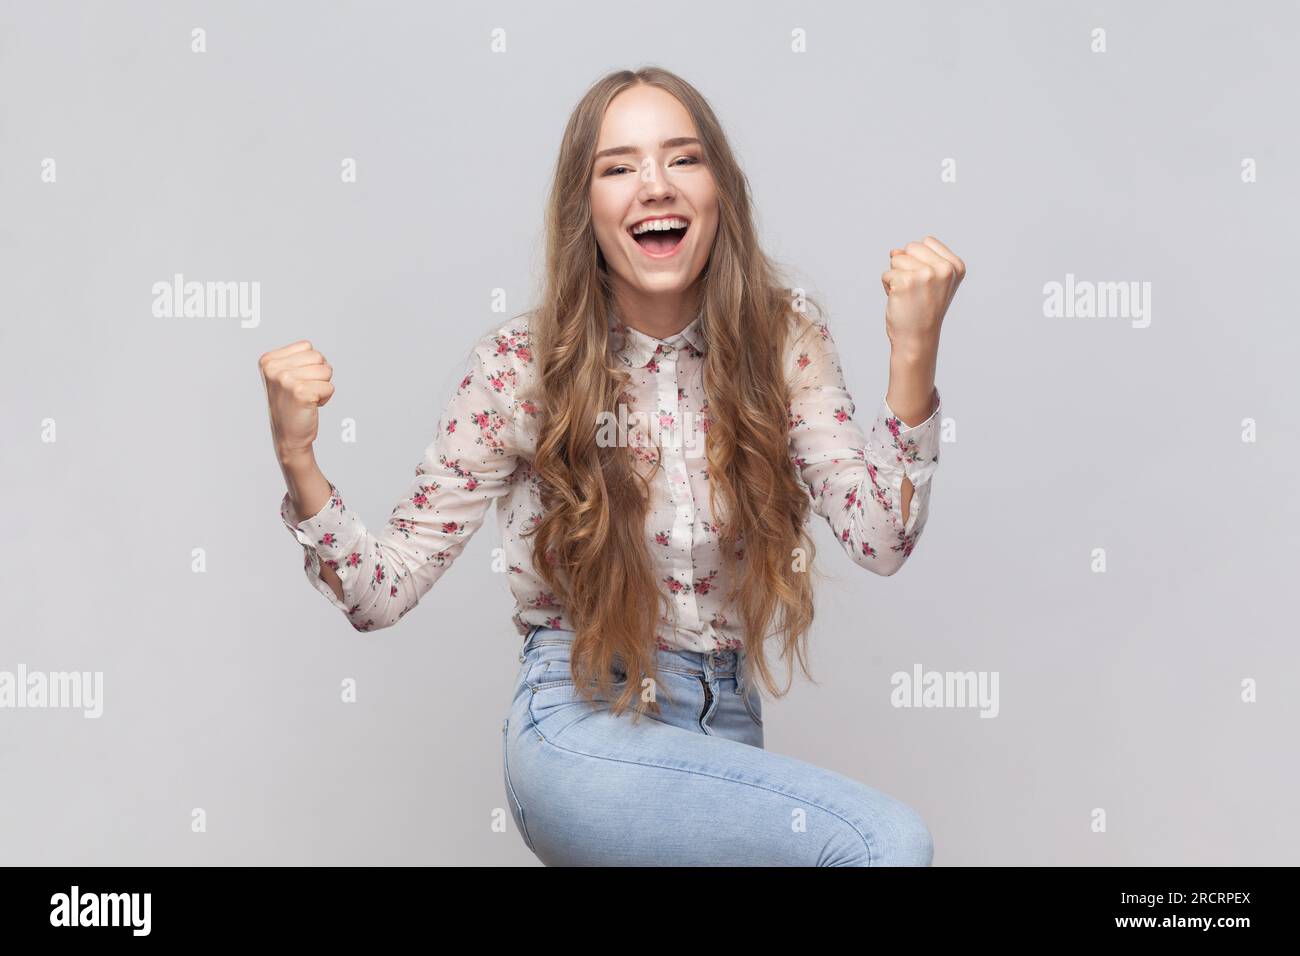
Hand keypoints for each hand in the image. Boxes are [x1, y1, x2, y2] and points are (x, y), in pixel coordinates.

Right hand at [259, 340, 334, 463]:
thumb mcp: (283, 376)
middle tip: (304, 391)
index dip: (310, 365)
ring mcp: (286, 379)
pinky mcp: (300, 392)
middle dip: (319, 375)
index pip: (307, 346)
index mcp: (268, 360)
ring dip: (322, 386)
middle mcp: (274, 368)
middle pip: (318, 357)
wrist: (288, 436)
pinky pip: (330, 387)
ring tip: (307, 398)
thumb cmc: (290, 405)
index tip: (296, 382)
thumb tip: (318, 355)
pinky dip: (326, 398)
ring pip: (326, 370)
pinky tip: (311, 406)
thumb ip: (296, 359)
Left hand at [881, 236, 965, 355]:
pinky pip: (886, 274)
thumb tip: (894, 251)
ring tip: (908, 295)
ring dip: (896, 277)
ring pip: (896, 258)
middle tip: (915, 290)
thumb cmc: (923, 310)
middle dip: (906, 265)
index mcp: (956, 266)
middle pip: (911, 247)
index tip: (927, 283)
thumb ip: (917, 259)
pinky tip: (899, 300)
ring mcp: (926, 274)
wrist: (917, 338)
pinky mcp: (906, 281)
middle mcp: (944, 269)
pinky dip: (887, 286)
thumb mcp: (930, 280)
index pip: (927, 241)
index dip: (919, 260)